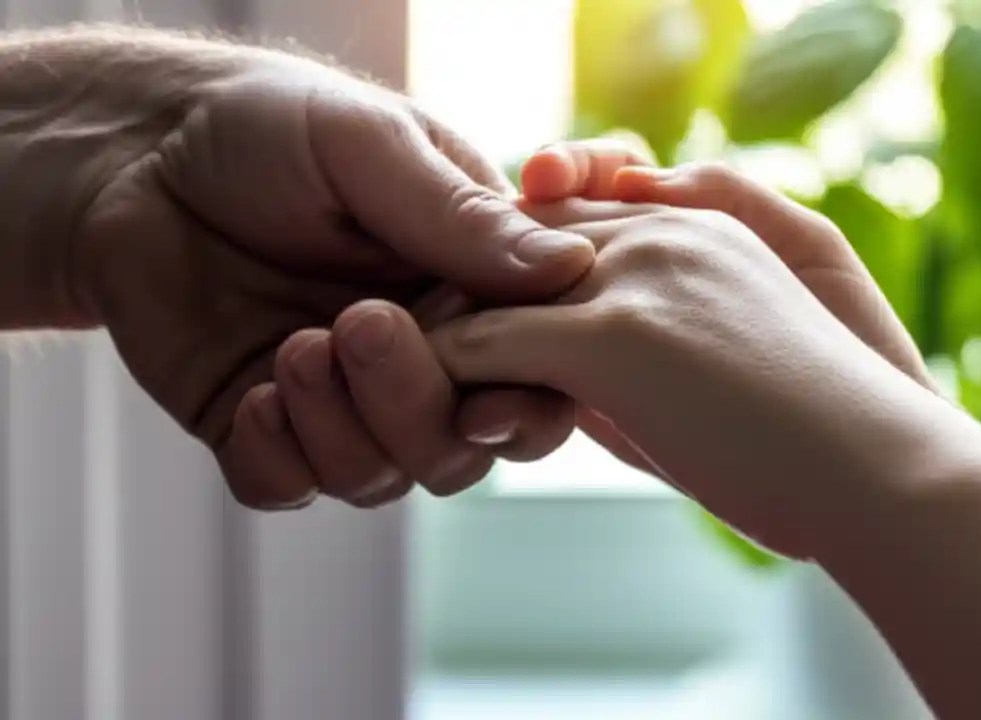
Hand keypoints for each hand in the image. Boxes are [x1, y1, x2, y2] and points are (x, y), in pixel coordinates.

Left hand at [60, 33, 591, 508]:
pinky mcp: (265, 426)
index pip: (539, 373)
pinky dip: (278, 459)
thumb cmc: (271, 125)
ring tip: (293, 346)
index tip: (485, 379)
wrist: (136, 151)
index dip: (529, 398)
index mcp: (473, 289)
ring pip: (384, 478)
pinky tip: (255, 396)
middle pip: (464, 447)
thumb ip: (461, 218)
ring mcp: (343, 397)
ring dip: (342, 427)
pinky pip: (290, 487)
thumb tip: (570, 270)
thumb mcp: (371, 149)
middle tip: (359, 323)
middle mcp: (422, 354)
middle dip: (415, 406)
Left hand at [427, 197, 943, 557]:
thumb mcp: (716, 370)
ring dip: (433, 331)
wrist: (882, 470)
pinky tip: (429, 413)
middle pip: (510, 239)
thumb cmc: (810, 438)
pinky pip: (487, 341)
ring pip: (485, 282)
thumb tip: (565, 386)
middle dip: (455, 291)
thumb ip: (638, 351)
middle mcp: (661, 228)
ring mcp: (639, 274)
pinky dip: (442, 375)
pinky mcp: (617, 336)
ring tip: (394, 376)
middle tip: (401, 346)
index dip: (505, 272)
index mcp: (695, 223)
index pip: (560, 225)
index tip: (465, 322)